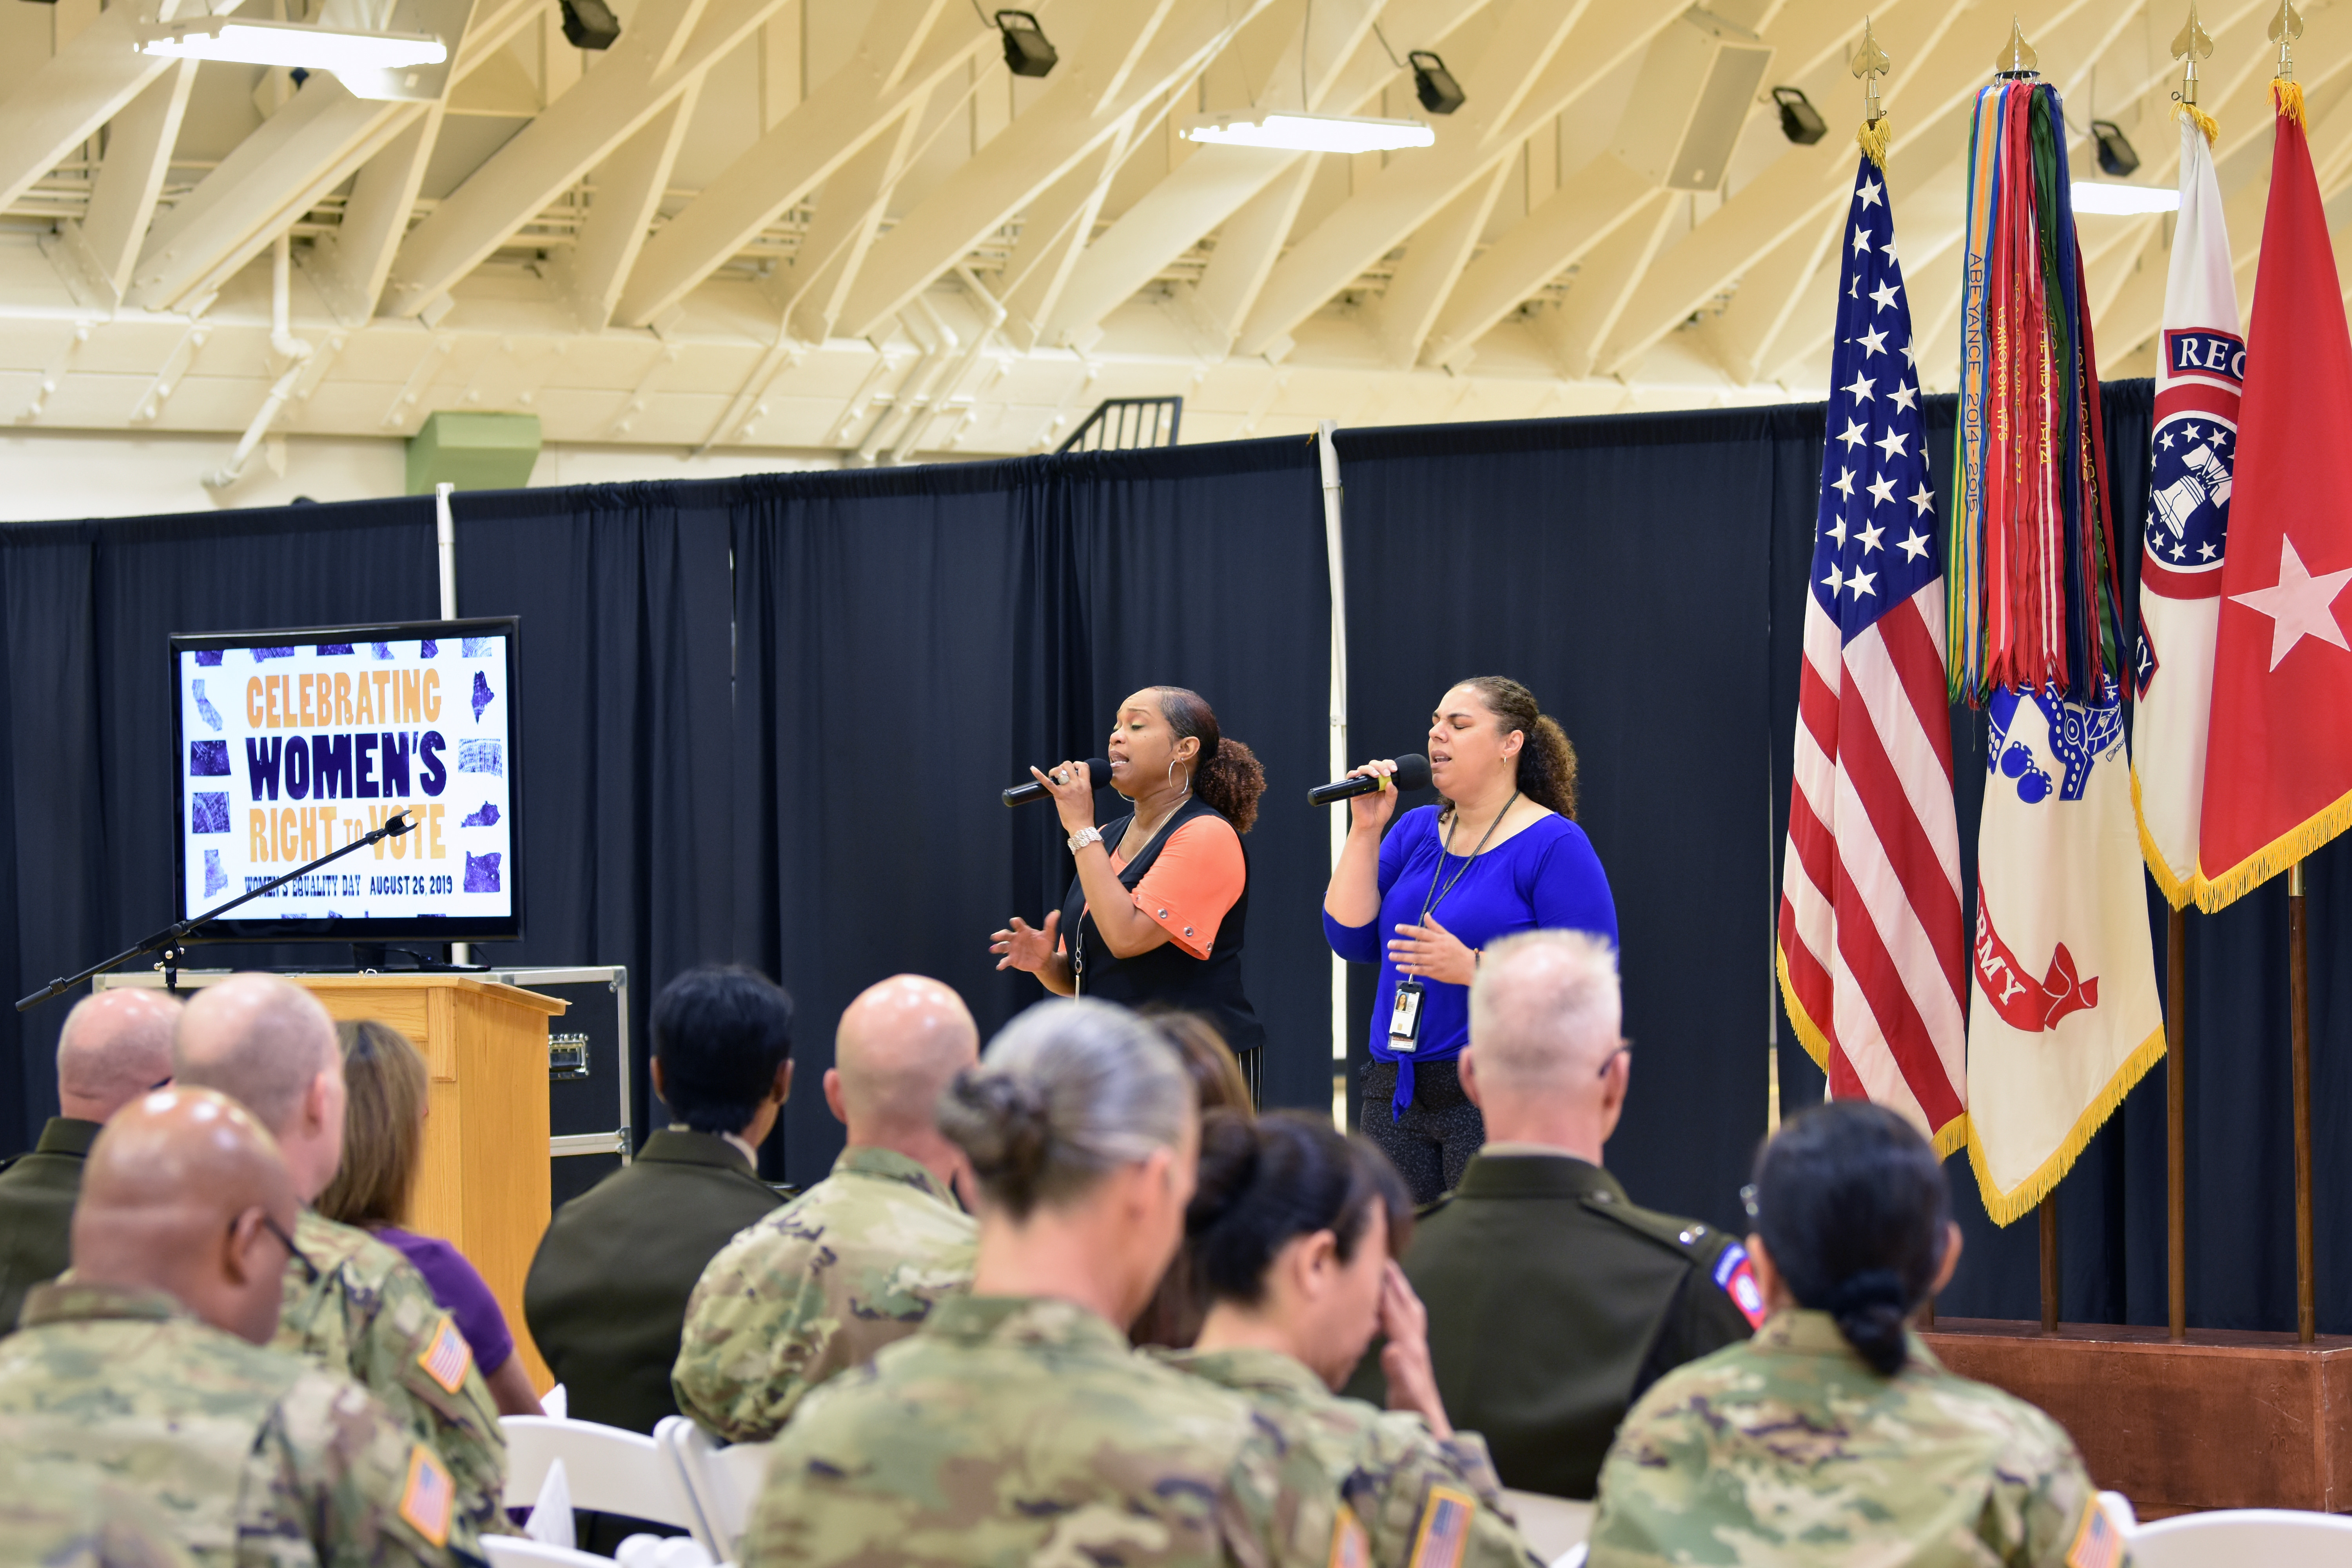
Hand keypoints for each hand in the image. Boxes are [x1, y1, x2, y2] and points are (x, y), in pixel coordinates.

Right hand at [990, 911, 1059, 973]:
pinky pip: (1006, 961)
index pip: (1018, 924)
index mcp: (1023, 931)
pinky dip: (1002, 963)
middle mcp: (1015, 938)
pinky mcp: (1013, 959)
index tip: (1014, 922)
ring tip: (993, 949)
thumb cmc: (1045, 945)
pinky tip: (999, 966)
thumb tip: (1056, 912)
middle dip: (1000, 935)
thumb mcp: (1049, 936)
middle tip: (995, 936)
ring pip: (1003, 947)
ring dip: (997, 948)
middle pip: (1006, 935)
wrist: (1044, 960)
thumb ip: (1050, 925)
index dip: (1015, 922)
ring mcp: (1013, 949)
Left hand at [1032, 761, 1097, 835]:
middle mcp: (1077, 784)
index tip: (1073, 768)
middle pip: (1068, 765)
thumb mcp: (1088, 796)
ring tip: (1052, 777)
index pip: (1084, 766)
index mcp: (1086, 784)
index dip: (1077, 764)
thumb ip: (1082, 788)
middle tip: (1059, 775)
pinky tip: (1033, 769)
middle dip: (1062, 767)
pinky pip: (1048, 783)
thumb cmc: (1085, 814)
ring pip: (1059, 770)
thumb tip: (1074, 783)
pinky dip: (1039, 775)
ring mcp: (1068, 789)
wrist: (1081, 826)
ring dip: (1055, 771)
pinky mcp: (1059, 795)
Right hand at [1346, 758, 1403, 834]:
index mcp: (1382, 781)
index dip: (1389, 764)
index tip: (1394, 769)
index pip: (1385, 767)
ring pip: (1363, 769)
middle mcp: (1372, 780)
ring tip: (1376, 776)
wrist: (1371, 825)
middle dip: (1381, 766)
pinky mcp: (1354, 789)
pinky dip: (1352, 773)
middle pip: (1374, 765)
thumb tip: (1390, 782)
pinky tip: (1357, 774)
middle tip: (1386, 773)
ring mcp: (1363, 784)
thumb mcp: (1390, 803)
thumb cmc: (1380, 814)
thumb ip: (1392, 793)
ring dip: (1370, 769)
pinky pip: (1351, 778)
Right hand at [1377, 1263, 1451, 1436]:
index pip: (1394, 1313)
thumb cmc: (1415, 1417)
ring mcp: (1417, 1351)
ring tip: (1390, 1276)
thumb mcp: (1405, 1396)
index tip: (1371, 1265)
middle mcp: (1416, 1345)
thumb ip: (1399, 1373)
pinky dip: (1400, 1310)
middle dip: (1395, 1283)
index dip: (1382, 1290)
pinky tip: (1391, 1314)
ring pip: (1410, 1313)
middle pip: (1406, 1306)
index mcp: (1410, 1350)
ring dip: (1400, 1293)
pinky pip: (1408, 1325)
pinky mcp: (1414, 1359)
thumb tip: (1391, 1349)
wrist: (1432, 1432)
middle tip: (1383, 1258)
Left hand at [1387, 912, 1474, 986]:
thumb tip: (1426, 914)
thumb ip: (1435, 926)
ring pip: (1416, 958)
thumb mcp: (1448, 935)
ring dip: (1402, 957)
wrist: (1470, 966)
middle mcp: (1436, 949)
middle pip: (1416, 946)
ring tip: (1391, 955)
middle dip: (1401, 944)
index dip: (1408, 930)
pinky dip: (1409, 969)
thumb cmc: (1458, 950)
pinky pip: (1420, 970)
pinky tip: (1399, 967)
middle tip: (1389, 944)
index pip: (1421, 932)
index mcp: (1438, 939)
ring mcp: (1435, 961)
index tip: (1397, 928)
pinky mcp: (1435, 972)